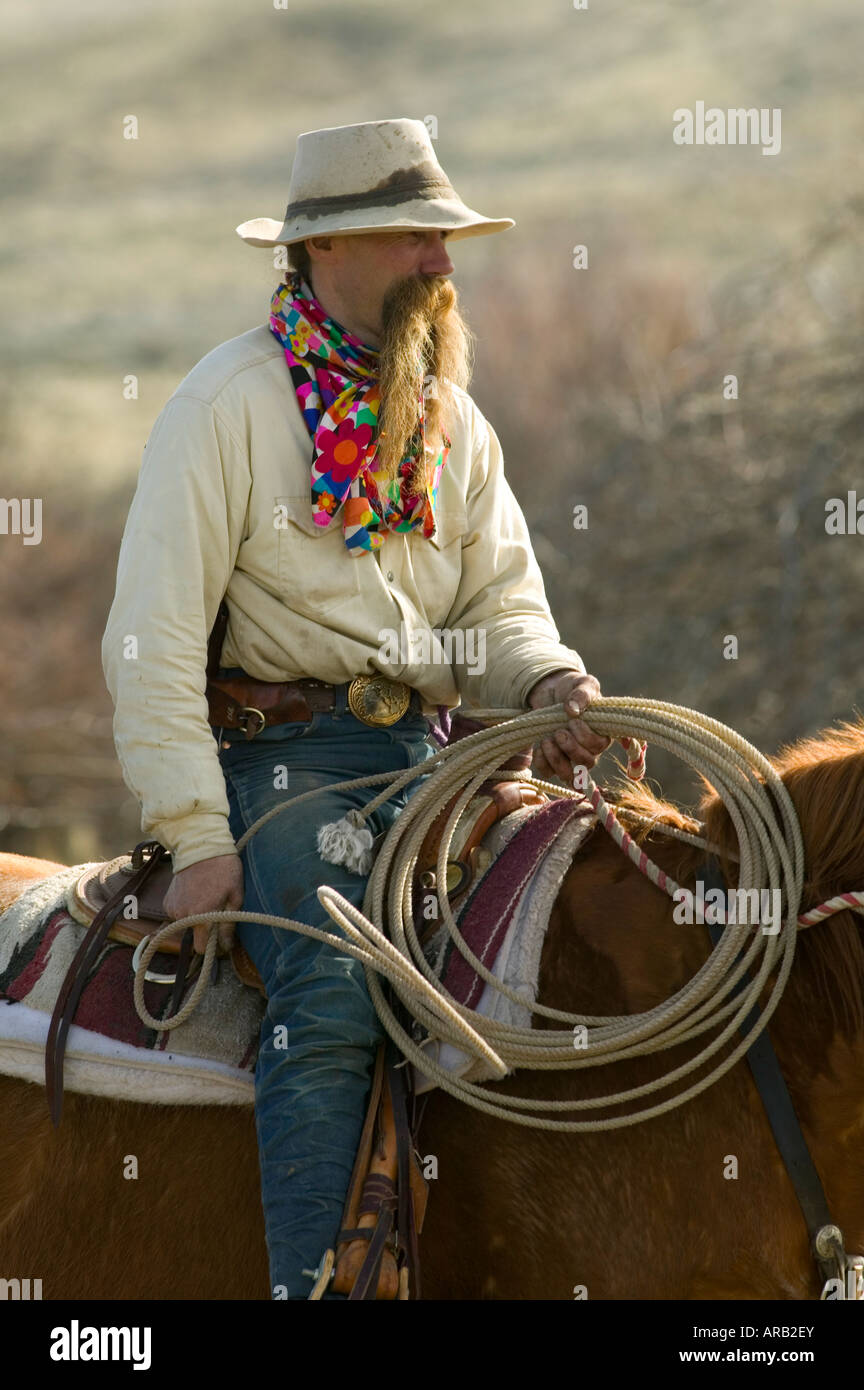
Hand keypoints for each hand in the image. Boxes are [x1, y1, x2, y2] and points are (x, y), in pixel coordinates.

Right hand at [163, 854, 243, 954]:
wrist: (201, 847)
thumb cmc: (224, 870)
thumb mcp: (235, 896)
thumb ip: (229, 925)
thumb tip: (226, 946)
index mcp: (200, 915)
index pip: (201, 948)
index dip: (212, 946)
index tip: (220, 939)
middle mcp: (182, 915)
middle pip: (194, 936)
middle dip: (204, 930)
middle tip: (215, 912)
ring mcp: (172, 908)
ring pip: (186, 925)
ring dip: (195, 919)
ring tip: (206, 898)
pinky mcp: (167, 902)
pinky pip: (178, 915)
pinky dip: (186, 910)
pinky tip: (195, 894)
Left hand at [526, 670, 610, 784]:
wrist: (551, 690)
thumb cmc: (572, 688)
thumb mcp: (582, 683)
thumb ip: (583, 693)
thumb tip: (573, 709)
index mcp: (601, 734)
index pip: (599, 747)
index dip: (585, 737)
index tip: (573, 720)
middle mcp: (588, 750)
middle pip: (586, 764)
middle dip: (570, 748)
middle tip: (559, 731)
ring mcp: (569, 757)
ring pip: (568, 775)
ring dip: (556, 759)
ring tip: (547, 740)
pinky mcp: (551, 759)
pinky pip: (547, 772)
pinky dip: (542, 761)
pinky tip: (540, 744)